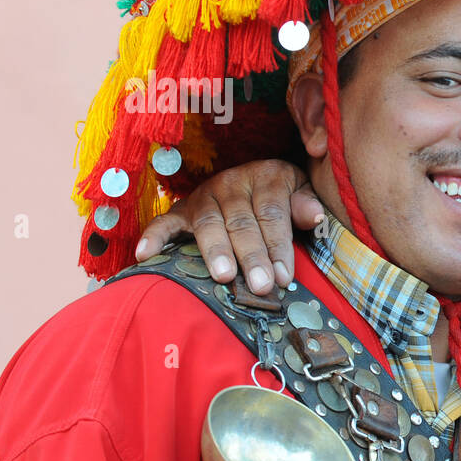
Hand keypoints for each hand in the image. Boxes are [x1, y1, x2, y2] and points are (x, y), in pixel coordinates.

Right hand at [134, 160, 322, 293]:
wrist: (253, 175)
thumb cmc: (281, 193)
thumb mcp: (300, 190)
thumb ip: (305, 203)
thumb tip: (314, 215)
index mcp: (265, 177)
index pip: (272, 214)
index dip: (279, 246)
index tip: (285, 276)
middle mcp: (231, 183)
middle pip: (242, 223)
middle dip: (252, 256)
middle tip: (260, 285)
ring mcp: (204, 196)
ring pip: (210, 225)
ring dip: (216, 252)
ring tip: (225, 276)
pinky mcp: (181, 210)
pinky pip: (164, 222)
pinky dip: (154, 237)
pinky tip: (145, 255)